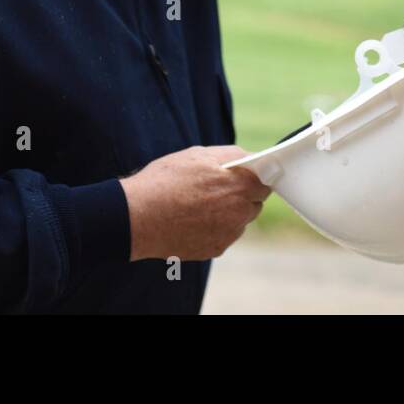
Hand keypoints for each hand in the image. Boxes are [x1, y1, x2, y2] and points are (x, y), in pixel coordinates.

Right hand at [120, 145, 270, 260]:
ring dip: (228, 213)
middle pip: (254, 203)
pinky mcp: (215, 249)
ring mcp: (228, 234)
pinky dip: (214, 228)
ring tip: (199, 204)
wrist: (137, 217)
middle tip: (217, 188)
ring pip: (239, 221)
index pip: (266, 181)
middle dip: (242, 195)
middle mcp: (240, 212)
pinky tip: (192, 220)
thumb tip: (249, 159)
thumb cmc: (166, 181)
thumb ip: (232, 155)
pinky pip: (224, 236)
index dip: (256, 177)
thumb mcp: (199, 154)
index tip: (246, 176)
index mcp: (241, 185)